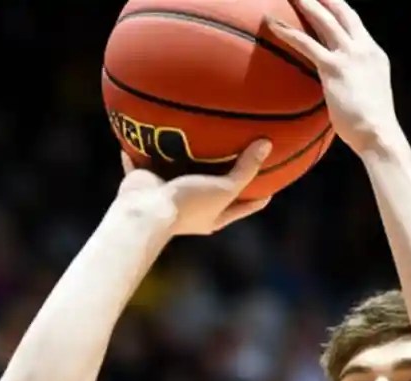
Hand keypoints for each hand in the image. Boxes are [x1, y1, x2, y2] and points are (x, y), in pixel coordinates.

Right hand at [114, 139, 272, 236]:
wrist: (146, 211)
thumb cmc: (189, 204)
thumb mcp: (224, 189)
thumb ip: (245, 169)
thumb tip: (267, 145)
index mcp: (211, 216)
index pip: (242, 207)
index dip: (258, 198)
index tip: (272, 186)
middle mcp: (189, 207)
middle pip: (211, 190)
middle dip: (221, 176)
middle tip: (234, 154)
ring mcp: (166, 195)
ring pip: (177, 174)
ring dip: (182, 161)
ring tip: (190, 140)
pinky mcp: (144, 182)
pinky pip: (141, 163)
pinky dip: (138, 153)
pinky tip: (139, 136)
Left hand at [267, 0, 398, 155]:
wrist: (378, 133)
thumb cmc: (370, 126)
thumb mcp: (366, 95)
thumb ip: (354, 83)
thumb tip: (339, 88)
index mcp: (373, 53)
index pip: (353, 23)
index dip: (339, 9)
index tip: (328, 0)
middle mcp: (363, 48)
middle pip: (342, 12)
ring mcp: (349, 56)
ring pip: (324, 20)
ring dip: (306, 3)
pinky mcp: (334, 68)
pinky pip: (306, 44)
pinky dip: (287, 31)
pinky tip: (272, 24)